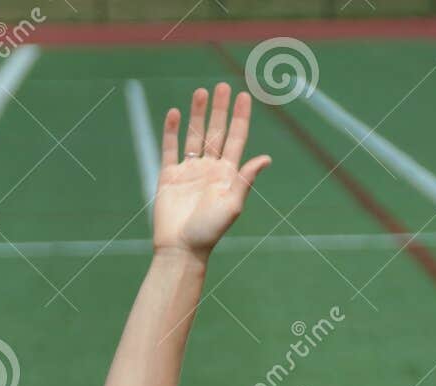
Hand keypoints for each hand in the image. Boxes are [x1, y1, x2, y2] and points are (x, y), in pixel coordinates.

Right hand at [153, 84, 270, 259]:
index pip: (236, 139)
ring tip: (201, 92)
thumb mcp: (233, 205)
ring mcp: (189, 172)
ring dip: (198, 114)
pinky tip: (176, 113)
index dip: (240, 117)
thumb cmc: (209, 232)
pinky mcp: (169, 177)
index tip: (244, 95)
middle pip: (216, 132)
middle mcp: (209, 170)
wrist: (181, 249)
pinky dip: (172, 131)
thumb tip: (266, 158)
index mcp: (227, 175)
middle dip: (219, 110)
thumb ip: (246, 180)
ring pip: (194, 136)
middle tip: (222, 86)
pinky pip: (170, 149)